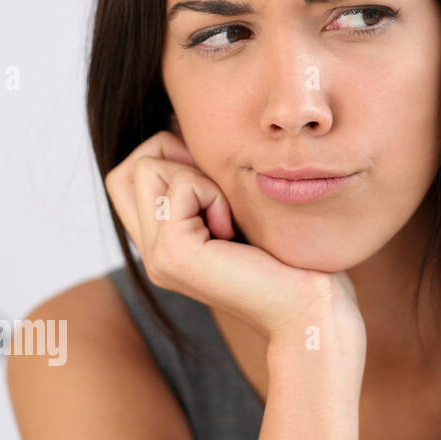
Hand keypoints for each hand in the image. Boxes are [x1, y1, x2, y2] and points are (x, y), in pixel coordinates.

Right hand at [103, 129, 363, 347]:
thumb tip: (188, 130)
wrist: (311, 309)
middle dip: (178, 158)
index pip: (130, 175)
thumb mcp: (243, 209)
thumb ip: (209, 184)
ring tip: (229, 214)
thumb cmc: (293, 258)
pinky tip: (234, 229)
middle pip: (129, 167)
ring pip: (146, 167)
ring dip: (197, 175)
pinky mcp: (172, 254)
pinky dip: (211, 193)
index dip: (172, 158)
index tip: (220, 183)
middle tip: (222, 194)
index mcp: (164, 241)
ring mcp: (156, 256)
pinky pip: (178, 185)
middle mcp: (151, 251)